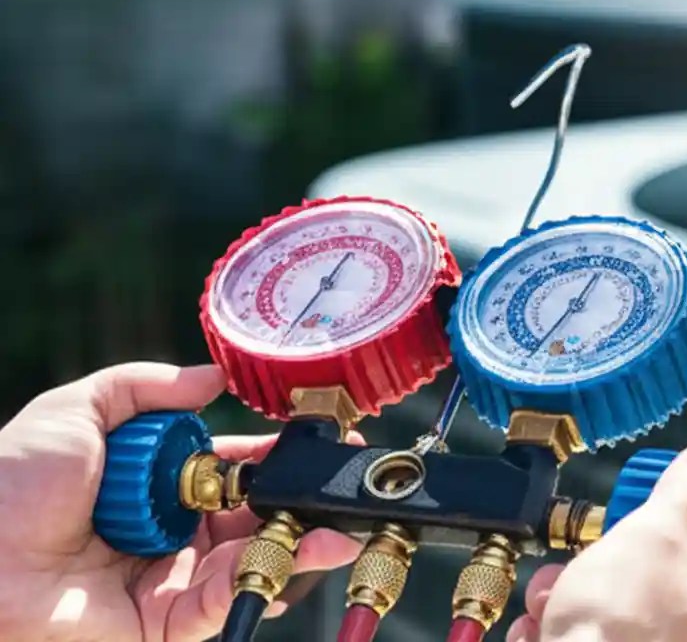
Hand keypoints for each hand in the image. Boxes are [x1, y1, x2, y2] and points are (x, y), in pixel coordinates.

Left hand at [0, 363, 360, 641]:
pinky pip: (227, 599)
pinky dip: (268, 577)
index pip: (233, 465)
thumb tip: (212, 377)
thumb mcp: (73, 412)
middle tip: (345, 476)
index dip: (275, 453)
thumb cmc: (11, 484)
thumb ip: (143, 385)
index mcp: (155, 485)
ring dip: (303, 538)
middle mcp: (171, 532)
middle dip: (301, 496)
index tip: (317, 436)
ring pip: (251, 556)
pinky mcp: (165, 623)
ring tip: (341, 519)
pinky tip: (307, 553)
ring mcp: (171, 579)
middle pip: (253, 512)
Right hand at [506, 443, 686, 641]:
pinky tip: (536, 641)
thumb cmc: (617, 639)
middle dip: (600, 577)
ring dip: (567, 613)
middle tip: (571, 573)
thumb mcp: (654, 541)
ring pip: (611, 632)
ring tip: (543, 613)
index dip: (665, 538)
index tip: (630, 526)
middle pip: (652, 598)